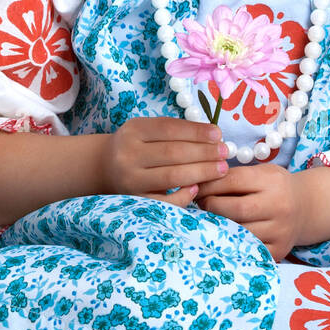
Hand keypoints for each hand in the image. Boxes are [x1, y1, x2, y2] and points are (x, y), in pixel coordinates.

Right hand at [100, 116, 231, 199]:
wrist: (103, 167)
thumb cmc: (134, 145)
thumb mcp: (145, 129)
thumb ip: (173, 130)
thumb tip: (213, 135)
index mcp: (134, 130)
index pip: (170, 128)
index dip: (196, 131)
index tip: (218, 134)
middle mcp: (129, 154)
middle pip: (174, 153)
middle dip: (204, 153)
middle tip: (226, 153)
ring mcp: (131, 179)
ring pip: (172, 176)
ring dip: (201, 172)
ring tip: (221, 169)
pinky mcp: (134, 200)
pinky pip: (164, 201)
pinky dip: (183, 195)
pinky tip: (197, 188)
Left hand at [195, 161, 312, 263]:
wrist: (307, 207)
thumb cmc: (274, 187)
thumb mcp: (261, 173)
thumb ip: (235, 176)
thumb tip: (198, 183)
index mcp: (271, 180)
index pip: (233, 181)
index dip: (209, 184)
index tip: (195, 187)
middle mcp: (279, 205)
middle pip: (235, 209)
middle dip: (211, 206)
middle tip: (199, 204)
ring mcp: (280, 230)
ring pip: (240, 232)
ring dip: (218, 226)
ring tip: (207, 219)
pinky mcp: (279, 250)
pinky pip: (249, 250)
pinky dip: (233, 244)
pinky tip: (223, 236)